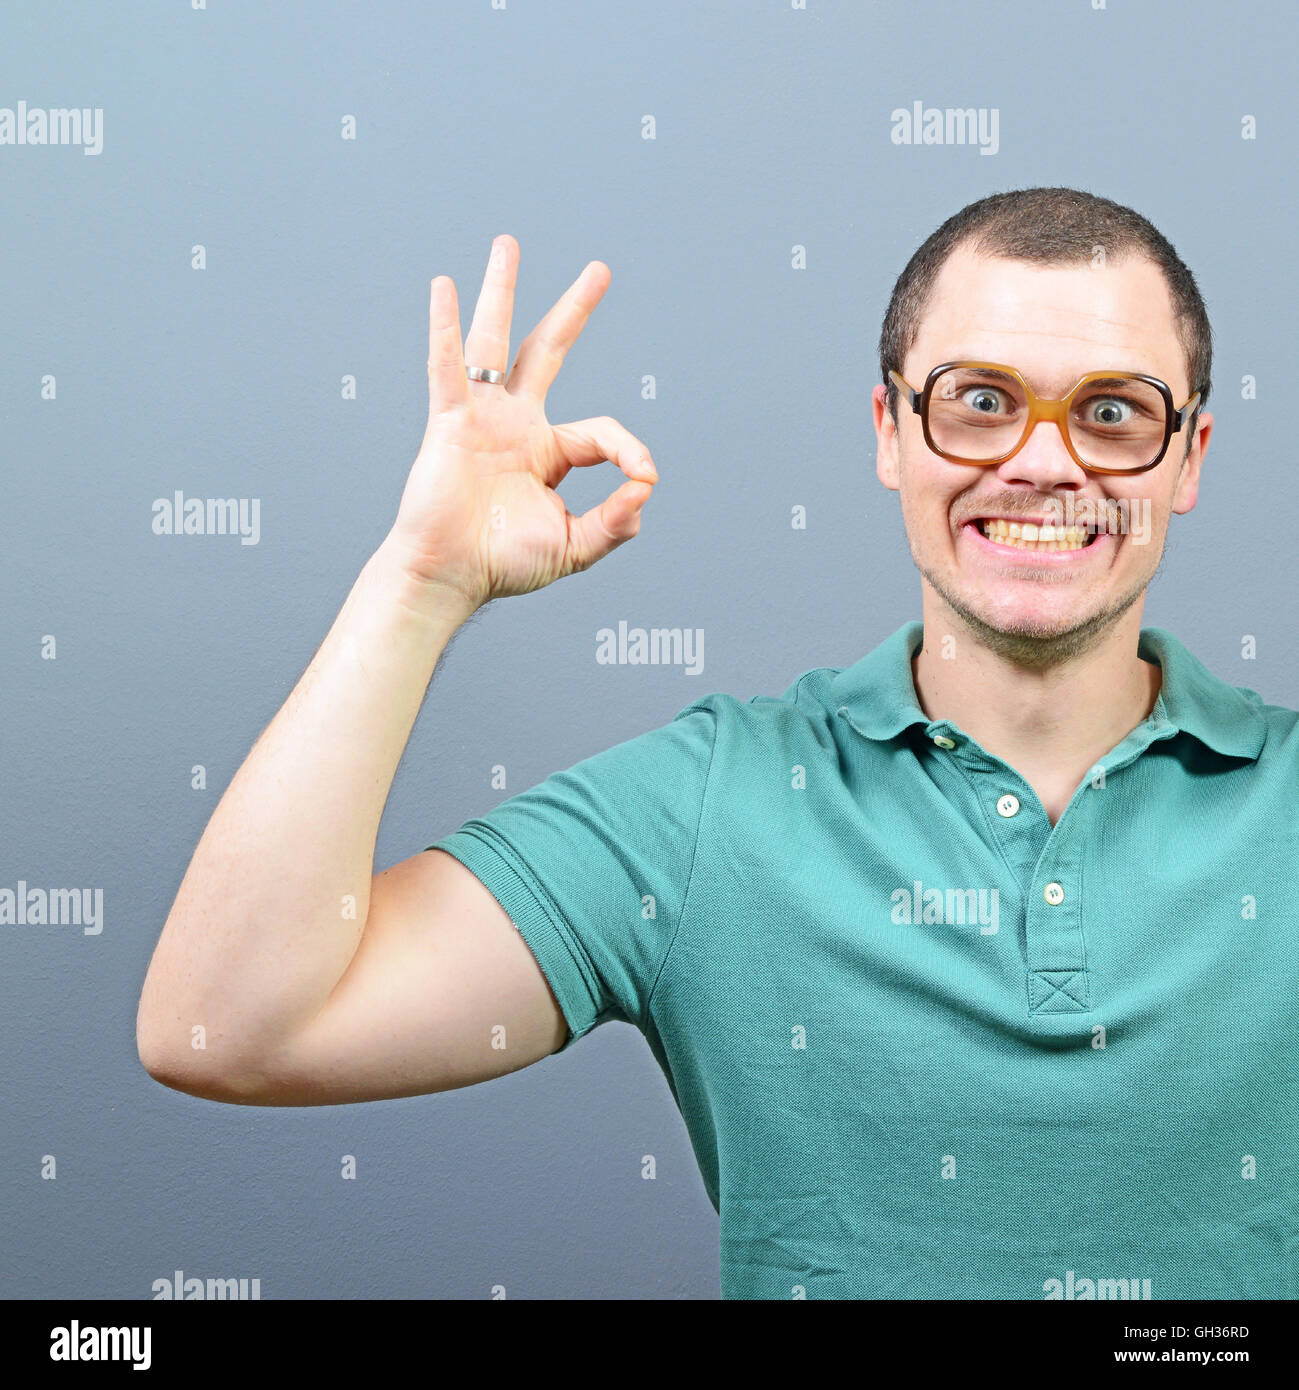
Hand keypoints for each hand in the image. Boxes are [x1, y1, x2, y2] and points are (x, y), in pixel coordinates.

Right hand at [387, 235, 657, 611]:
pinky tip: (445, 288)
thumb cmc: (505, 562)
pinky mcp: (450, 422)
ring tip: (507, 245)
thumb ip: (614, 523)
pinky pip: (448, 368)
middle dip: (574, 311)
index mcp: (548, 452)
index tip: (644, 476)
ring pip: (495, 342)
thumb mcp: (575, 546)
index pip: (601, 432)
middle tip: (600, 270)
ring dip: (501, 292)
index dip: (630, 449)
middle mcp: (515, 424)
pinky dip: (446, 328)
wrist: (452, 574)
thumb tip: (646, 490)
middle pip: (547, 351)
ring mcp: (482, 417)